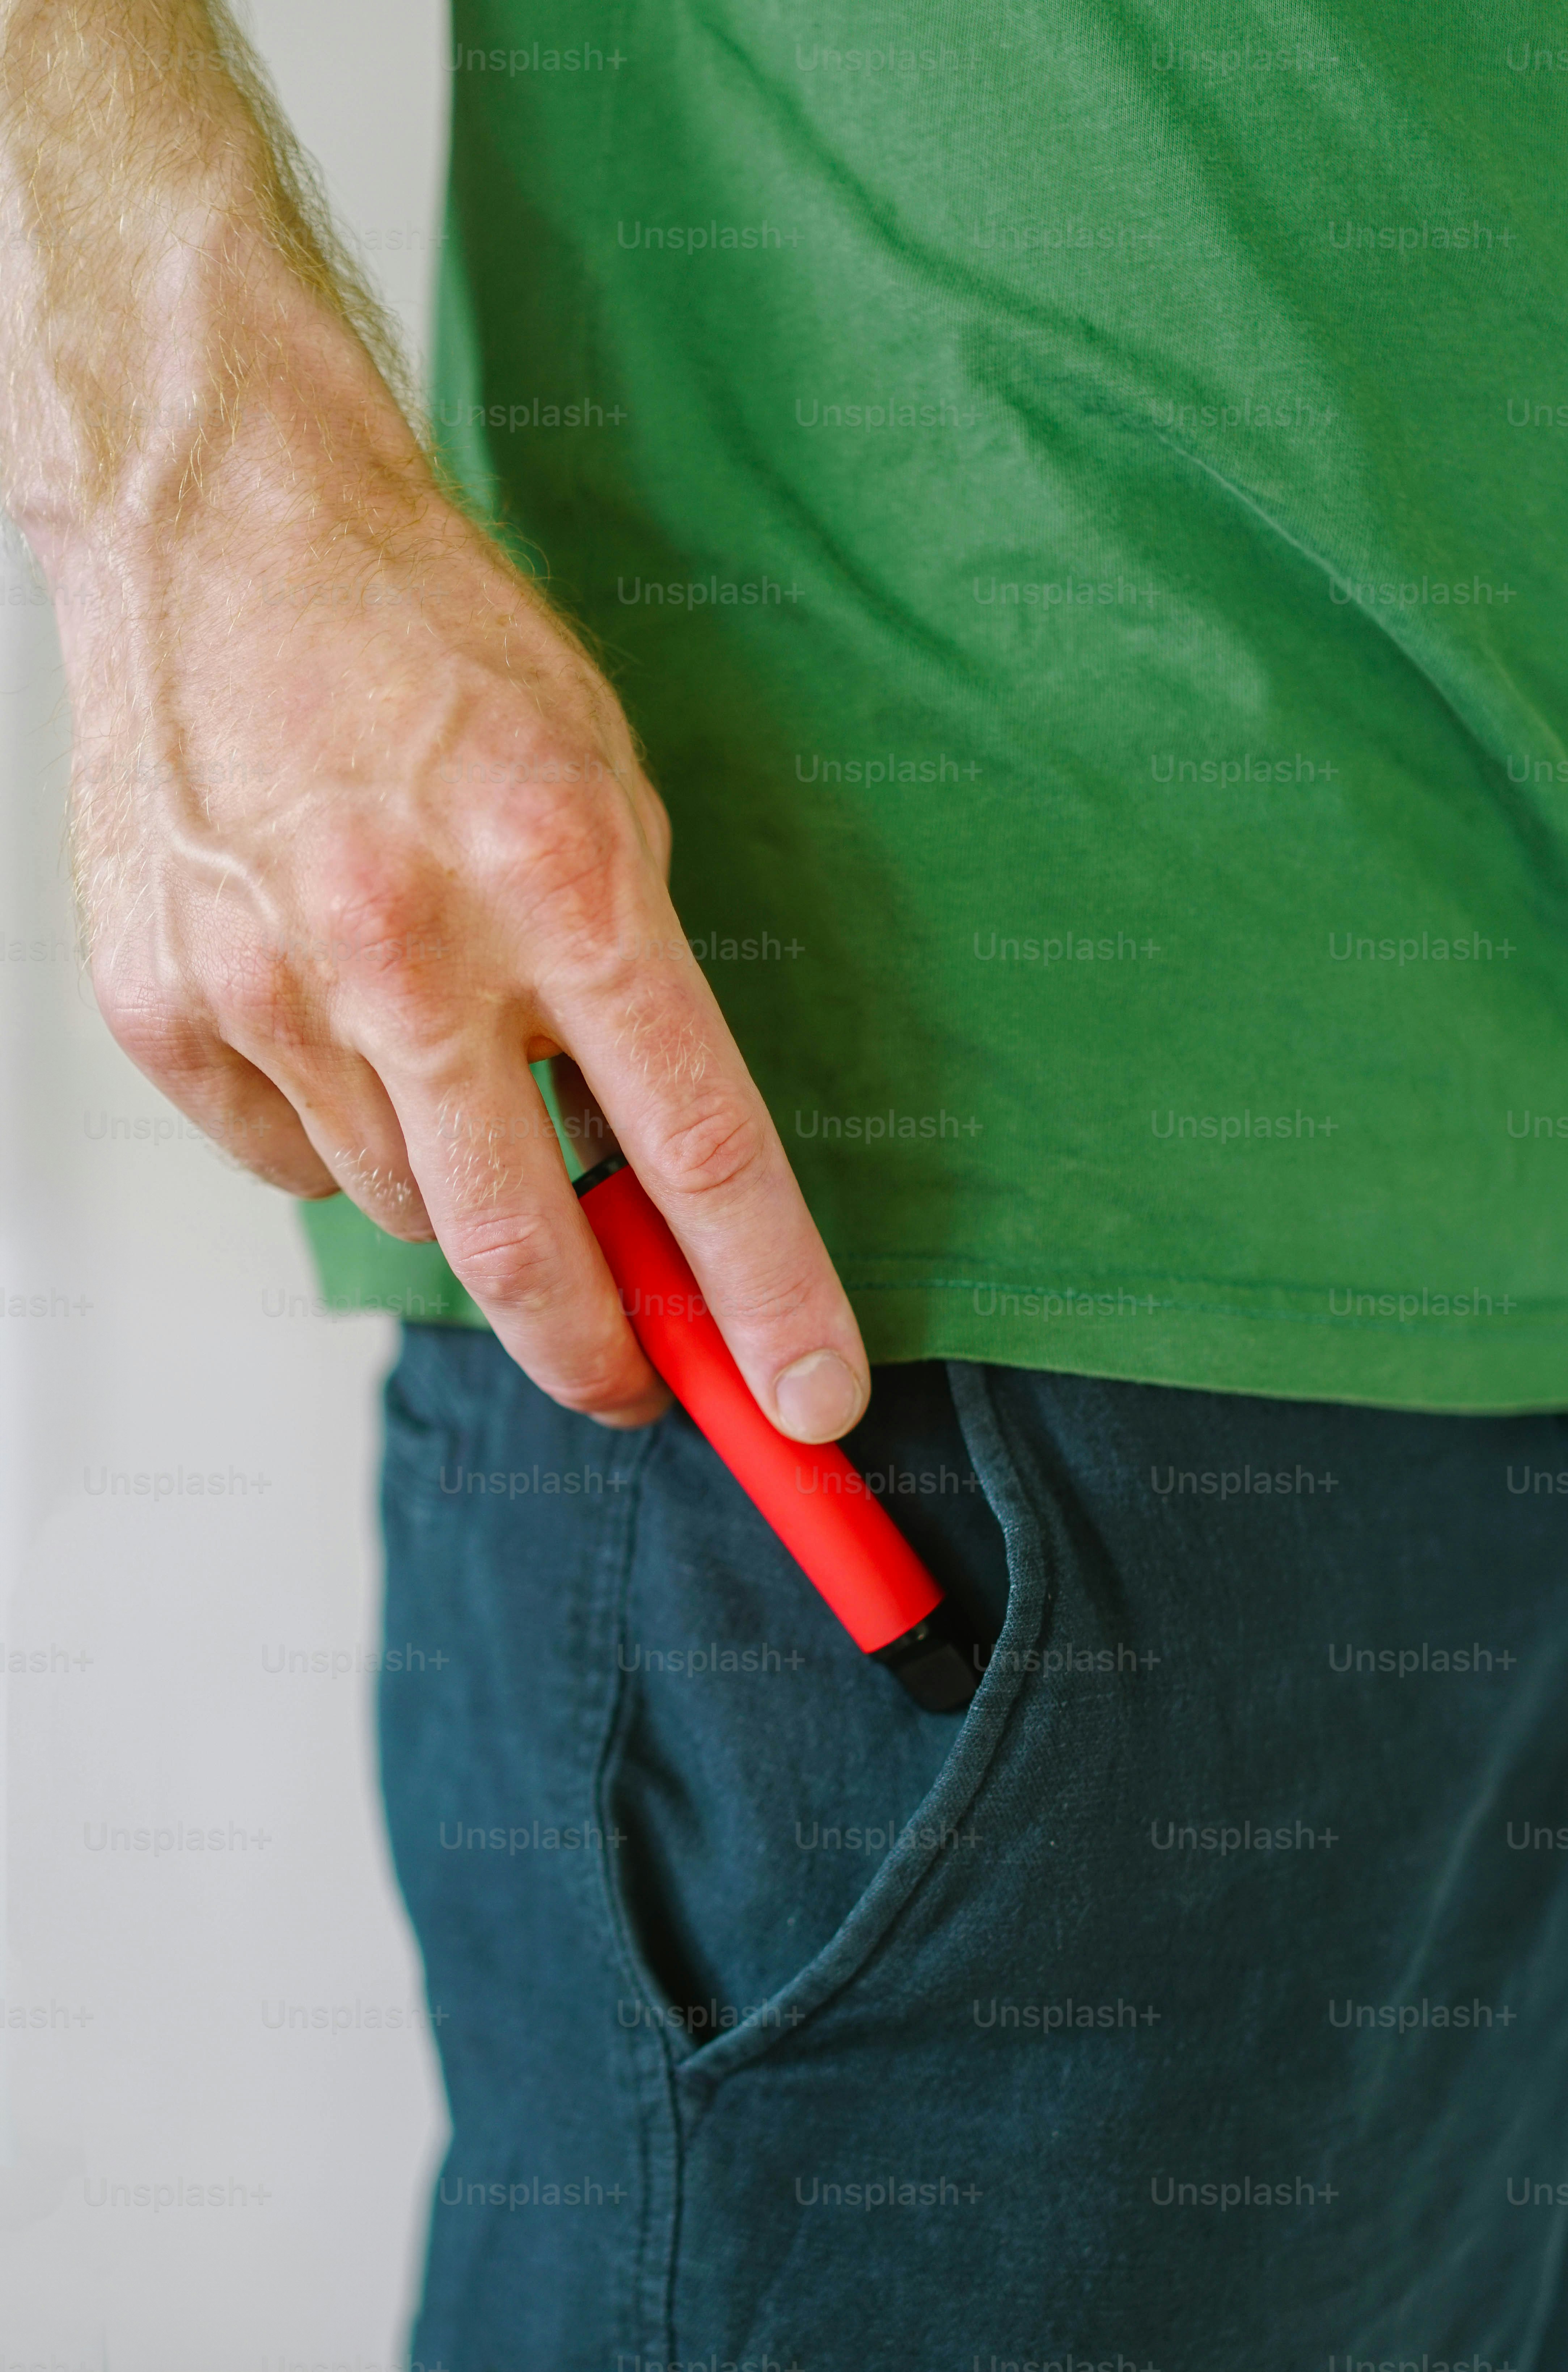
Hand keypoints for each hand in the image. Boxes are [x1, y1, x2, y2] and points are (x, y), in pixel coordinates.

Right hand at [56, 425, 868, 1437]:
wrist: (219, 529)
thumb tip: (639, 1178)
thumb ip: (629, 990)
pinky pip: (291, 1159)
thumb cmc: (435, 651)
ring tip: (444, 1053)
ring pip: (401, 1208)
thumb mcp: (600, 788)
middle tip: (634, 1381)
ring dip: (457, 1185)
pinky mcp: (163, 1006)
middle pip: (522, 1245)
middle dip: (597, 1351)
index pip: (692, 1144)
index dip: (762, 1294)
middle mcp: (405, 944)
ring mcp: (266, 983)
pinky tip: (338, 1021)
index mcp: (556, 873)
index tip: (810, 1401)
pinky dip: (341, 1129)